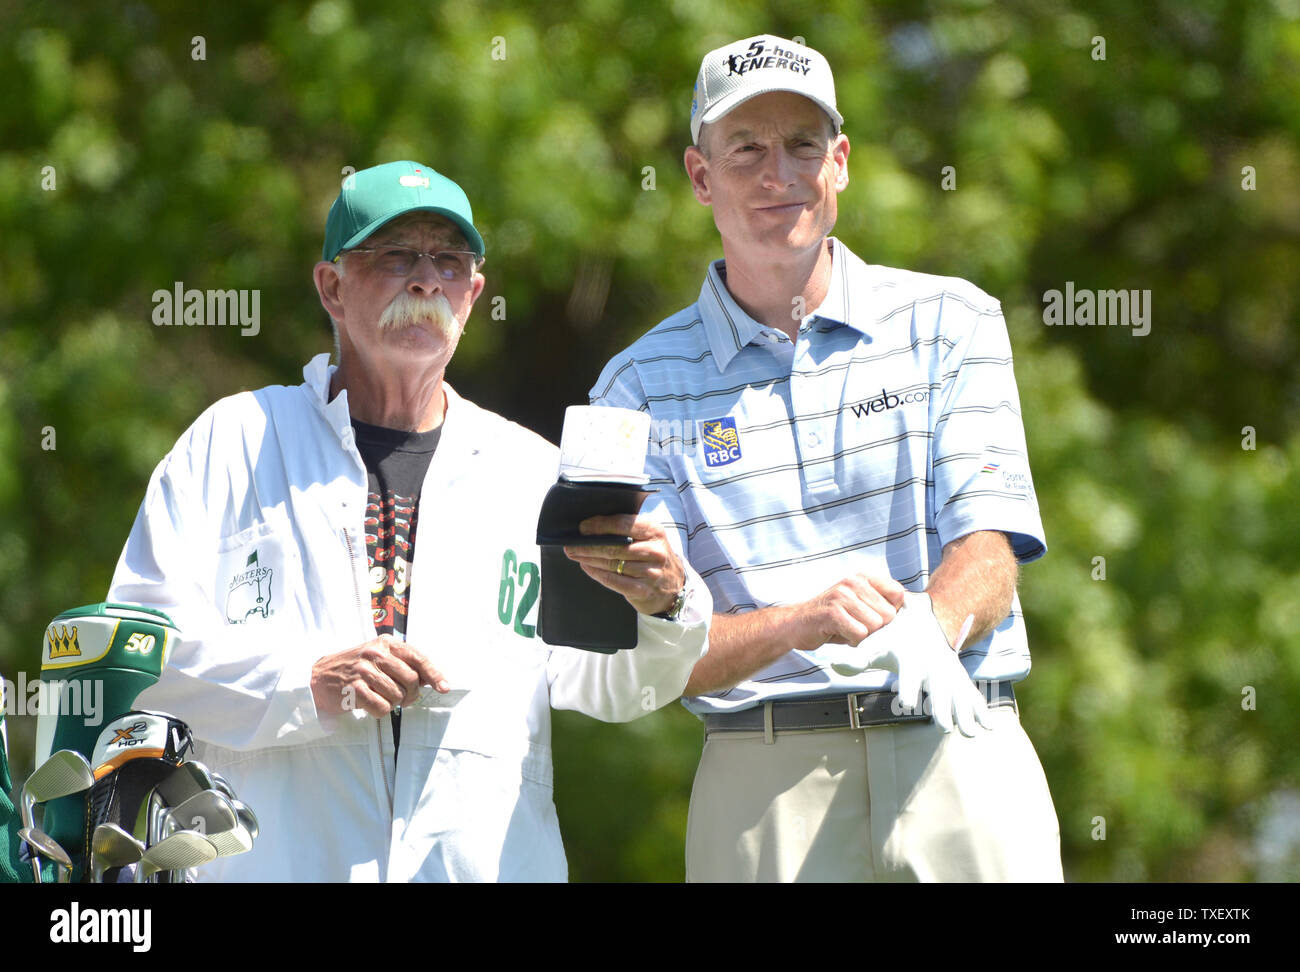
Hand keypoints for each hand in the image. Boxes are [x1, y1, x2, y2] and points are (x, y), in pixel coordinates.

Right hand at [311, 635, 448, 717]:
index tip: (444, 687)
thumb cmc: (354, 668)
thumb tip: (431, 679)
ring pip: (397, 696)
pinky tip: (370, 704)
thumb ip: (403, 663)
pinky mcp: (354, 689)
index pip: (418, 658)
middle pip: (411, 679)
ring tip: (380, 697)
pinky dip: (380, 711)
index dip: (434, 674)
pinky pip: (382, 708)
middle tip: (403, 698)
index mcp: (385, 643)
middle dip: (411, 694)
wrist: (318, 677)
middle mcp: (375, 653)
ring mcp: (364, 671)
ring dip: (393, 703)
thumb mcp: (378, 656)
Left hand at [563, 514, 686, 616]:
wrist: (673, 586)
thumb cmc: (653, 556)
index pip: (622, 524)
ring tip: (575, 554)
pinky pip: (614, 581)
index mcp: (654, 531)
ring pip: (611, 563)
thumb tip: (592, 525)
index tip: (581, 527)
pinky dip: (597, 573)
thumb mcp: (648, 537)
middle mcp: (655, 551)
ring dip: (588, 559)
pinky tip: (586, 567)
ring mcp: (650, 572)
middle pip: (614, 546)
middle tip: (570, 545)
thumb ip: (627, 529)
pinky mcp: (643, 590)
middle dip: (588, 545)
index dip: (599, 525)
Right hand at [797, 574, 905, 649]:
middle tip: (854, 624)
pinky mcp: (833, 612)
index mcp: (863, 577)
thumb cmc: (833, 618)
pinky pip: (859, 634)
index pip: (898, 594)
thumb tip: (910, 614)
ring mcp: (842, 595)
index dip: (890, 612)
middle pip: (888, 616)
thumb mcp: (859, 604)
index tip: (872, 616)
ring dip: (861, 635)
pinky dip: (851, 640)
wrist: (796, 625)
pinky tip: (838, 634)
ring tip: (845, 629)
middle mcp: (854, 582)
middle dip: (874, 628)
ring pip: (875, 626)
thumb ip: (882, 603)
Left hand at [820, 592, 990, 735]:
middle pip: (937, 690)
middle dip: (941, 707)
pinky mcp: (957, 678)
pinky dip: (979, 709)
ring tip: (972, 733)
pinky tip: (988, 727)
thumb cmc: (892, 638)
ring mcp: (948, 673)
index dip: (907, 689)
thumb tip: (833, 665)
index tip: (905, 703)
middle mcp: (932, 667)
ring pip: (958, 695)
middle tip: (943, 726)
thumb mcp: (874, 644)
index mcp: (912, 660)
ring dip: (964, 713)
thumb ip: (856, 658)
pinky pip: (970, 694)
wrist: (921, 620)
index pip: (909, 677)